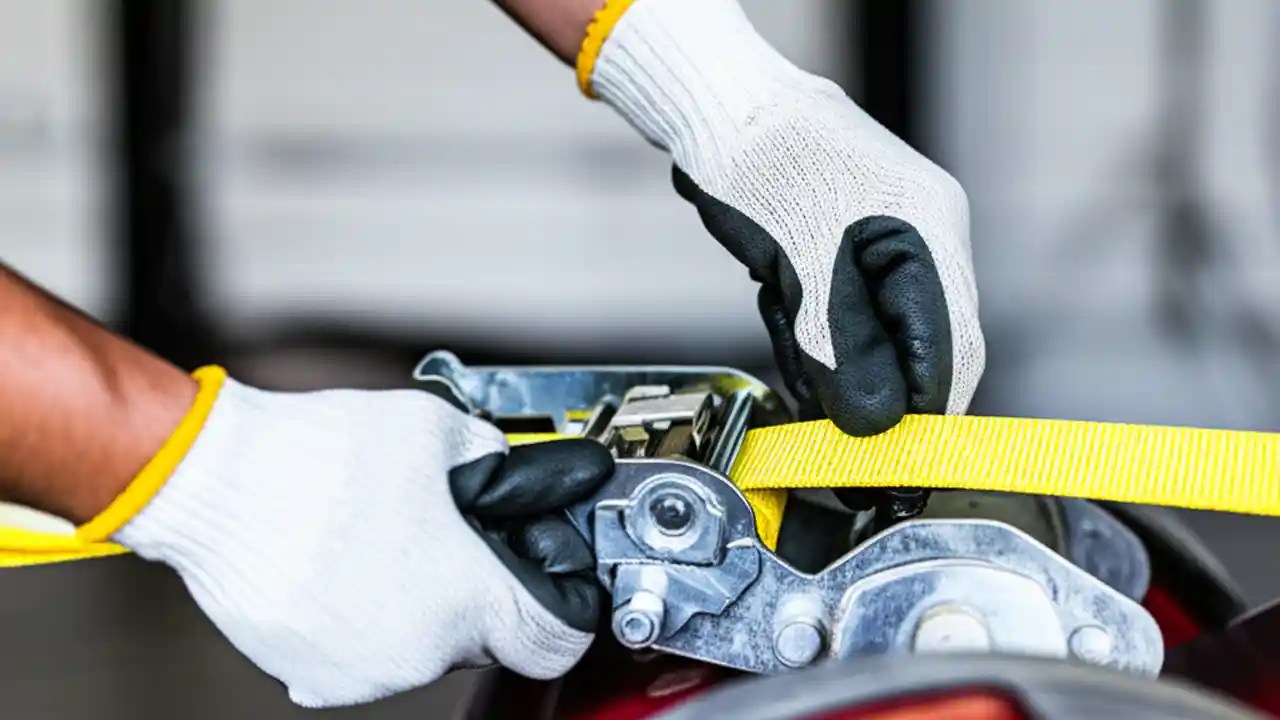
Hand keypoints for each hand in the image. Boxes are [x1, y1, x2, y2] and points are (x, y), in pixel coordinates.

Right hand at [114, 378, 611, 707]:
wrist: (213, 479)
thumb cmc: (317, 456)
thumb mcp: (443, 431)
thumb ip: (498, 461)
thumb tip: (518, 471)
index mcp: (465, 600)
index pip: (556, 640)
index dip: (564, 603)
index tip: (550, 580)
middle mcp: (418, 652)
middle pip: (486, 638)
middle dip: (481, 587)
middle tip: (453, 536)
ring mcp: (360, 673)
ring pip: (424, 646)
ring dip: (422, 601)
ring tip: (386, 539)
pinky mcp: (311, 675)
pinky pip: (367, 652)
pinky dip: (370, 616)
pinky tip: (347, 563)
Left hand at [589, 0, 983, 434]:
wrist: (721, 108)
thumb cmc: (759, 163)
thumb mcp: (801, 267)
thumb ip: (842, 350)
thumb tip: (873, 425)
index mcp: (928, 233)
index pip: (950, 350)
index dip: (924, 417)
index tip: (891, 469)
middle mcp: (922, 237)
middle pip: (922, 349)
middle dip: (882, 403)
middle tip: (846, 460)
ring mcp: (888, 241)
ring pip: (881, 337)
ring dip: (839, 370)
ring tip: (800, 381)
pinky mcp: (850, 248)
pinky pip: (849, 314)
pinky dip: (819, 338)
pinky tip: (788, 328)